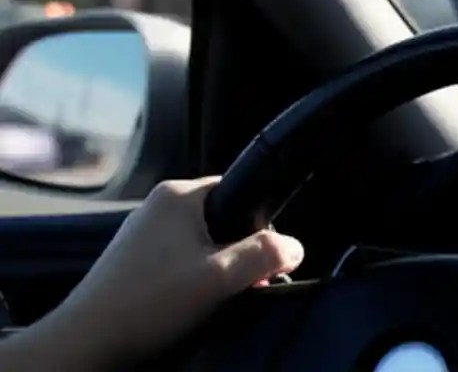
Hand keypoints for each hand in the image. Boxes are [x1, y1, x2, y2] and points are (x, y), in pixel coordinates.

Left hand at [1, 177, 303, 370]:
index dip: (259, 225)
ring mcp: (143, 233)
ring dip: (216, 269)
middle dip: (239, 253)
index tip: (262, 258)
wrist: (88, 341)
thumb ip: (265, 255)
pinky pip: (180, 259)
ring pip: (202, 242)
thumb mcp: (220, 277)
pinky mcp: (134, 260)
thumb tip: (295, 246)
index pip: (238, 190)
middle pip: (222, 219)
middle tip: (242, 284)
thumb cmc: (148, 302)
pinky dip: (192, 279)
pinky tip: (189, 303)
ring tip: (213, 298)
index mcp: (178, 195)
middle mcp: (159, 206)